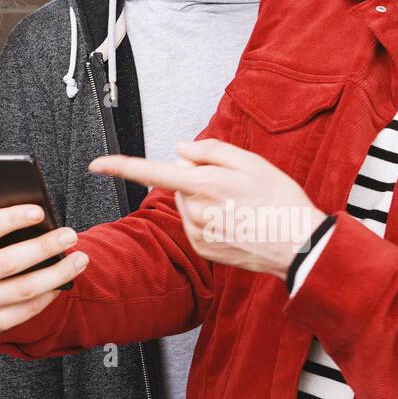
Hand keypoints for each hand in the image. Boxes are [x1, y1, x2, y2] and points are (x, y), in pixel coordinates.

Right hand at [0, 197, 87, 333]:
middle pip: (7, 262)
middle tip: (70, 235)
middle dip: (43, 247)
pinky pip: (27, 309)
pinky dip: (49, 294)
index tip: (40, 211)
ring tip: (80, 258)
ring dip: (56, 273)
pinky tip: (65, 280)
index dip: (11, 219)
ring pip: (23, 289)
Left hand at [88, 139, 327, 280]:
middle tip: (233, 184)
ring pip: (187, 204)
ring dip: (204, 199)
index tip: (96, 164)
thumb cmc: (280, 201)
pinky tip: (235, 221)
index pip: (153, 172)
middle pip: (179, 183)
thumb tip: (179, 151)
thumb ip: (210, 150)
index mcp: (205, 185)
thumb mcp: (252, 162)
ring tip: (239, 205)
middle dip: (196, 178)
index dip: (121, 167)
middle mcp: (197, 211)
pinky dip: (209, 218)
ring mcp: (199, 233)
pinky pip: (195, 224)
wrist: (301, 246)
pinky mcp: (204, 248)